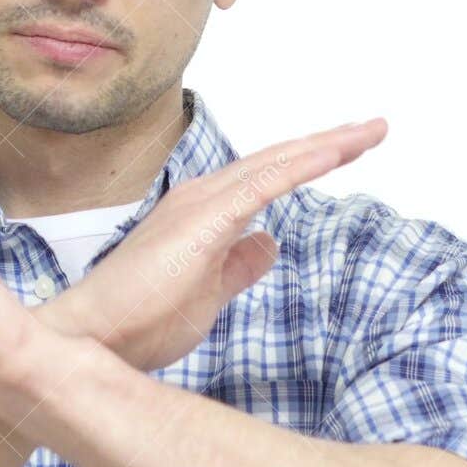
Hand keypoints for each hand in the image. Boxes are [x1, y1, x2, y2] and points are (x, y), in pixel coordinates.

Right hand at [44, 117, 387, 371]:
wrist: (91, 338)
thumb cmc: (139, 322)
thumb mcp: (209, 294)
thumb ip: (239, 265)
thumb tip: (269, 243)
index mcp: (203, 213)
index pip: (268, 177)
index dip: (310, 161)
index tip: (349, 151)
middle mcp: (201, 197)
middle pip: (278, 161)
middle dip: (329, 144)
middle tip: (375, 129)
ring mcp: (200, 205)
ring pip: (275, 164)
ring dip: (325, 146)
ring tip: (369, 132)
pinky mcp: (203, 221)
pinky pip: (262, 185)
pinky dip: (300, 166)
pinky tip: (334, 154)